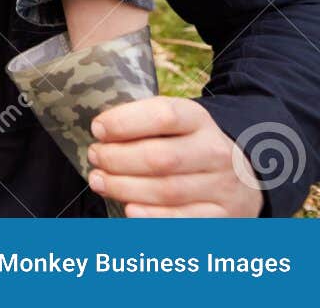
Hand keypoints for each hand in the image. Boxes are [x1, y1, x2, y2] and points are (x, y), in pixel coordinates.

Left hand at [85, 96, 264, 216]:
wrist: (242, 176)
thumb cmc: (188, 145)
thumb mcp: (173, 123)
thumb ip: (141, 122)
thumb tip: (101, 132)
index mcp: (199, 120)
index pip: (163, 116)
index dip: (124, 122)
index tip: (98, 129)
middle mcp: (215, 152)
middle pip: (160, 158)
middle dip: (117, 159)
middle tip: (95, 157)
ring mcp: (222, 187)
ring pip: (167, 191)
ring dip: (125, 188)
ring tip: (99, 181)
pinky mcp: (222, 217)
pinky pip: (182, 220)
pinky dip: (151, 217)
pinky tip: (129, 209)